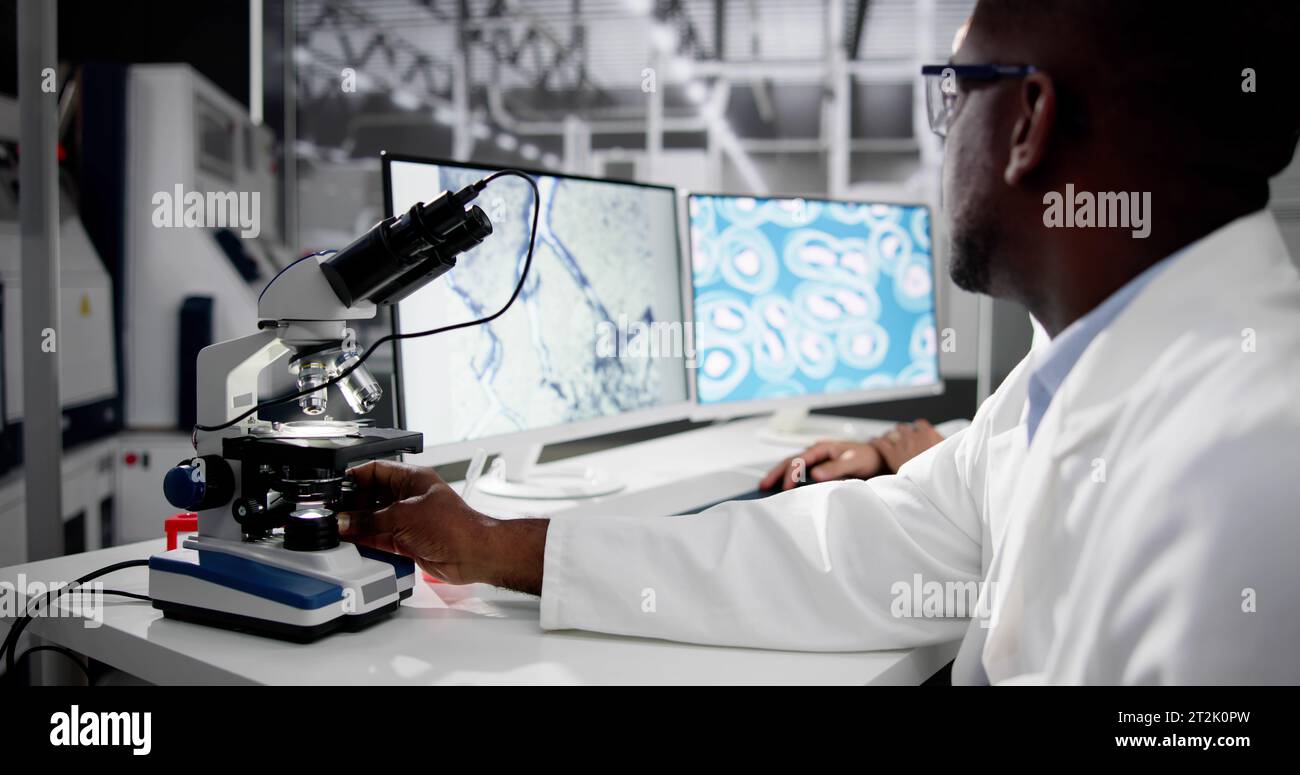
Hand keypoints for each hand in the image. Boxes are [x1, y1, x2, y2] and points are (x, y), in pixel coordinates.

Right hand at [339, 460, 547, 592]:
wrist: (474, 554)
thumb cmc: (454, 525)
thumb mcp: (404, 515)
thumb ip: (371, 519)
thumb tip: (347, 520)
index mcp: (413, 479)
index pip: (377, 470)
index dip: (355, 475)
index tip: (336, 485)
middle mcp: (410, 497)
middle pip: (372, 496)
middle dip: (352, 504)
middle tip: (334, 512)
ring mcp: (409, 519)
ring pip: (374, 518)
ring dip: (357, 524)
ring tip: (337, 529)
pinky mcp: (408, 540)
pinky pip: (380, 537)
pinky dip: (366, 540)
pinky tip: (351, 542)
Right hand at [759, 439, 886, 490]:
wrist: (877, 457)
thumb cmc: (867, 458)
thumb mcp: (854, 462)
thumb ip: (835, 467)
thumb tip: (815, 474)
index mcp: (823, 448)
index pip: (800, 460)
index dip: (790, 474)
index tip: (785, 488)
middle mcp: (817, 451)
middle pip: (790, 460)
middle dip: (776, 472)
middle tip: (763, 485)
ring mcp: (816, 458)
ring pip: (792, 464)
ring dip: (779, 474)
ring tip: (766, 485)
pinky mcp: (818, 465)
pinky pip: (799, 469)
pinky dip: (788, 476)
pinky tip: (783, 485)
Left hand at [869, 420, 944, 472]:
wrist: (935, 480)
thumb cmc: (944, 470)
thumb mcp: (949, 453)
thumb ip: (943, 445)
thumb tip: (947, 443)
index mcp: (929, 433)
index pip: (919, 424)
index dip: (917, 429)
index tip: (917, 434)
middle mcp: (914, 436)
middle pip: (904, 428)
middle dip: (903, 433)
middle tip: (903, 441)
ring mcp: (901, 444)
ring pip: (892, 433)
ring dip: (891, 436)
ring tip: (890, 441)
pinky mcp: (891, 454)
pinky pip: (879, 442)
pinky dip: (876, 442)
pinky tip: (875, 442)